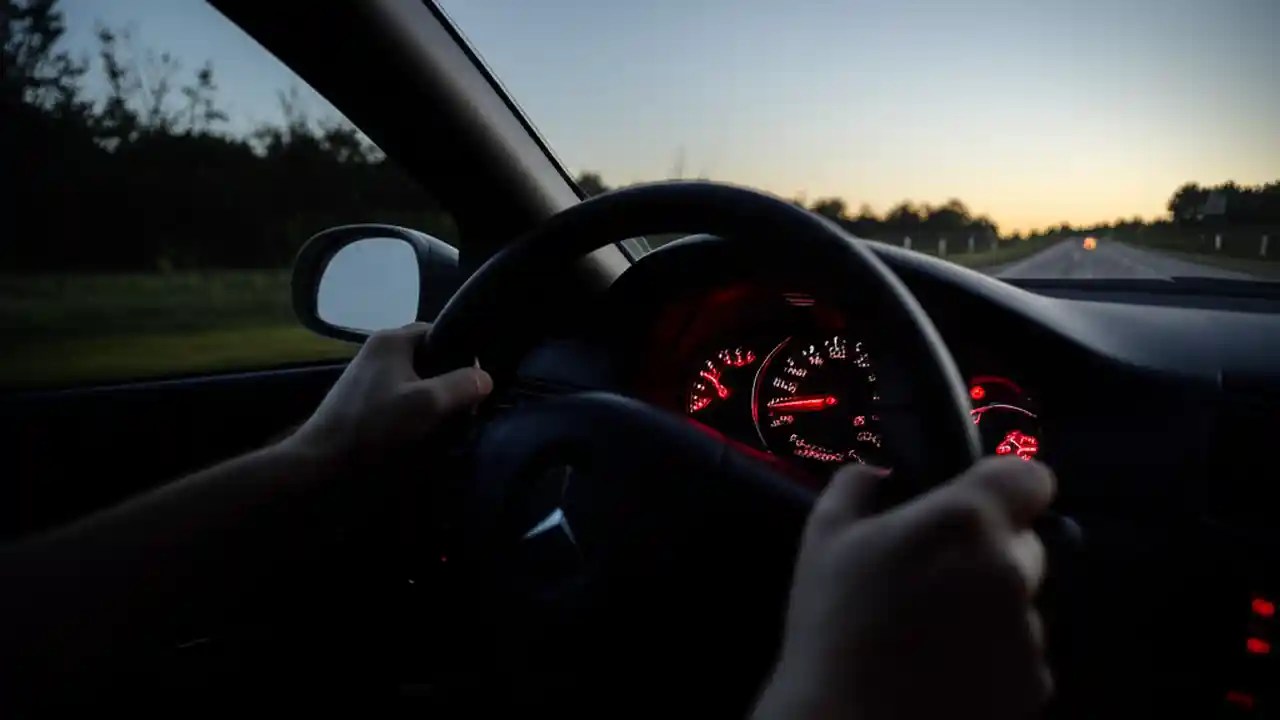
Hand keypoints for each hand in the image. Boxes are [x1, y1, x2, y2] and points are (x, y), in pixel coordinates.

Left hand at [287, 322, 492, 466]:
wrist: (321, 469)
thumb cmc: (374, 429)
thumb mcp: (427, 405)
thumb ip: (462, 386)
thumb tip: (486, 379)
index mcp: (391, 340)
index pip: (440, 332)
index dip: (463, 355)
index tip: (478, 384)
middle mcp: (379, 354)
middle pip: (431, 360)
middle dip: (450, 384)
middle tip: (467, 410)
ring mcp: (369, 381)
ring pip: (418, 385)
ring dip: (435, 406)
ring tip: (449, 428)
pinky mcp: (364, 407)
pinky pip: (403, 404)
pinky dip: (417, 418)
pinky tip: (426, 439)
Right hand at [754, 457, 1055, 719]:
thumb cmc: (831, 624)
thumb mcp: (825, 535)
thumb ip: (857, 485)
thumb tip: (878, 473)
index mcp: (964, 520)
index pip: (1030, 477)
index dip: (1005, 486)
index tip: (976, 502)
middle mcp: (1009, 569)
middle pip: (1026, 542)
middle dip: (991, 551)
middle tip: (935, 575)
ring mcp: (1028, 630)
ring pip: (1022, 601)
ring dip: (990, 606)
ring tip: (932, 631)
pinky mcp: (1034, 682)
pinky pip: (1022, 652)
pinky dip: (995, 657)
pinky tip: (945, 668)